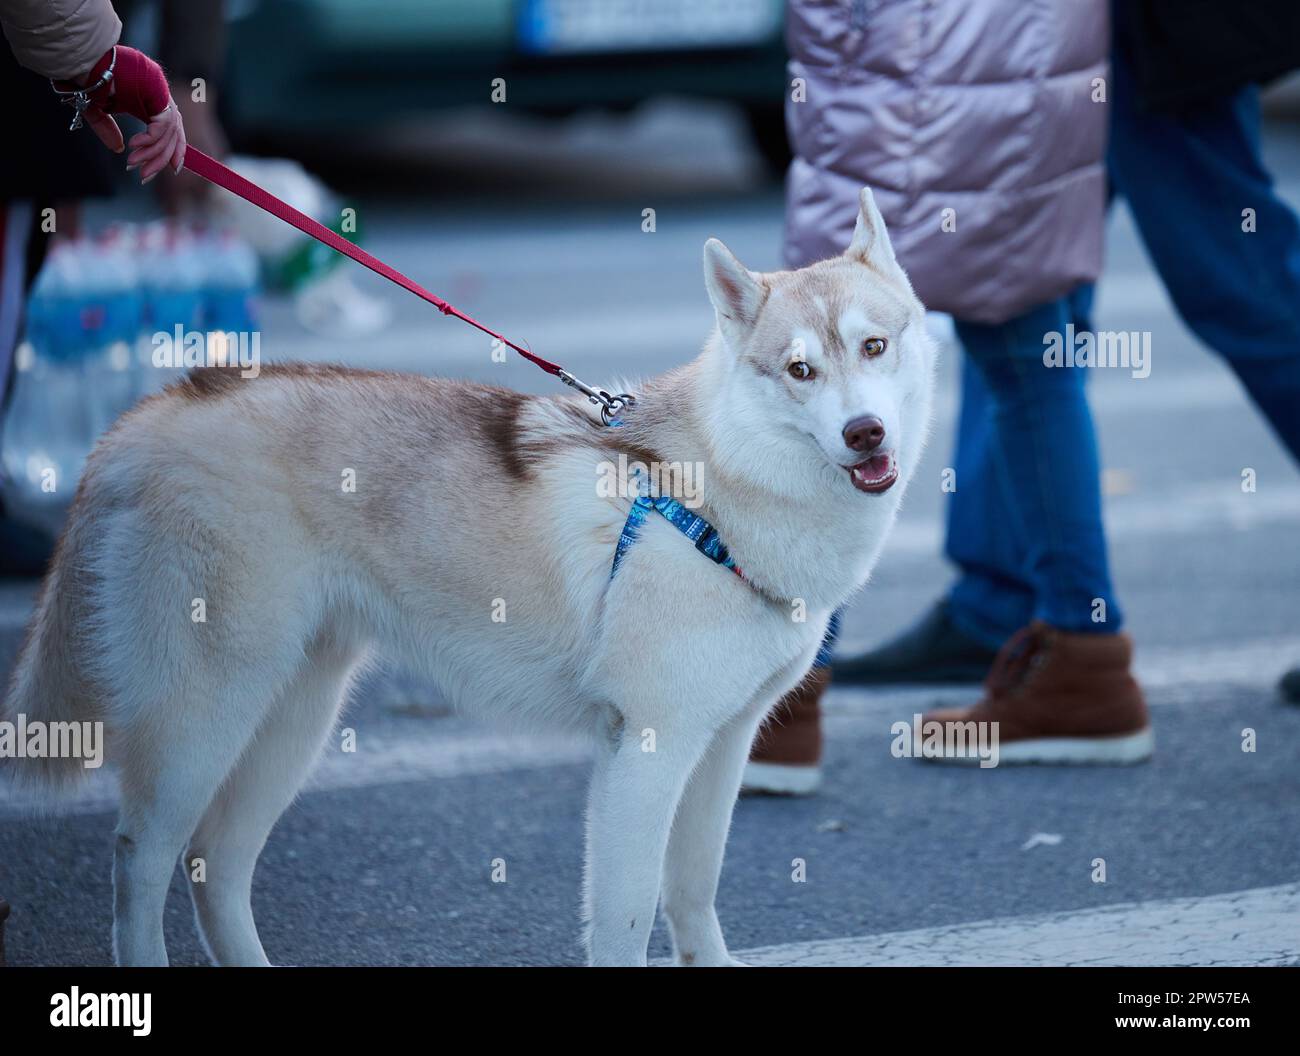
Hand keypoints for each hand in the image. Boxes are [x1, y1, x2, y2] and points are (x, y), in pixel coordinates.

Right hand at [63, 45, 186, 182]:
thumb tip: (118, 149)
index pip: (171, 129)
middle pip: (173, 135)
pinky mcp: (159, 92)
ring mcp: (161, 93)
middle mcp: (160, 97)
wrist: (82, 56)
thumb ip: (107, 128)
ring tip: (132, 164)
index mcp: (150, 100)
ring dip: (151, 153)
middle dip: (160, 159)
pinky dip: (150, 140)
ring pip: (168, 133)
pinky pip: (162, 125)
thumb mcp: (97, 109)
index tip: (172, 169)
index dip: (174, 150)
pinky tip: (133, 146)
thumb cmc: (87, 76)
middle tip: (144, 176)